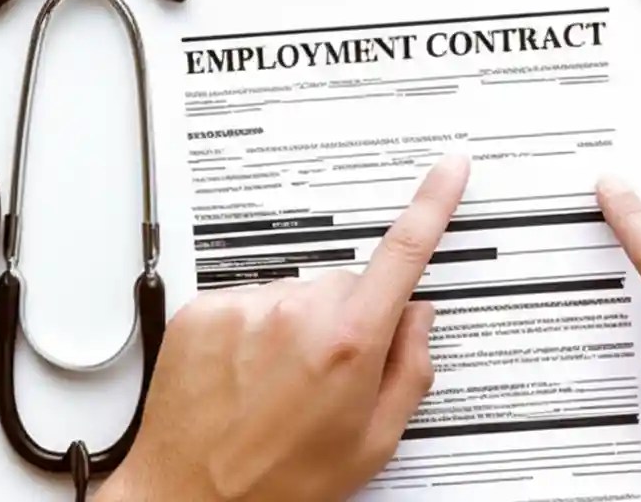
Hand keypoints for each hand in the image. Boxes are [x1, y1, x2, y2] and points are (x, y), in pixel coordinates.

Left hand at [96, 156, 470, 501]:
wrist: (191, 500)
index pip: (404, 254)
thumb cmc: (279, 484)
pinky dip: (252, 331)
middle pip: (345, 284)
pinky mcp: (204, 312)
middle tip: (327, 377)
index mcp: (349, 343)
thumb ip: (409, 371)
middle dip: (347, 318)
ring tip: (278, 385)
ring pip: (295, 294)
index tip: (449, 171)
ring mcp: (246, 309)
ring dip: (296, 326)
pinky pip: (248, 302)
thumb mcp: (372, 443)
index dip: (433, 204)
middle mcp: (298, 314)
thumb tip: (417, 322)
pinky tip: (245, 377)